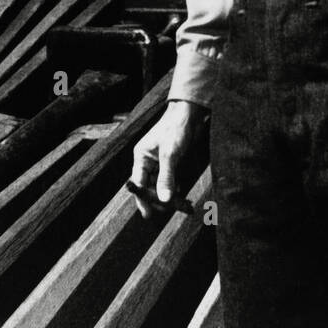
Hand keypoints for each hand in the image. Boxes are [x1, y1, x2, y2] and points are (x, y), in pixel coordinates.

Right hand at [129, 100, 209, 217]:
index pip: (138, 183)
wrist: (190, 113)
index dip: (142, 199)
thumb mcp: (170, 155)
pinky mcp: (171, 162)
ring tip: (177, 205)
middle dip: (157, 198)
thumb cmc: (176, 129)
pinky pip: (169, 180)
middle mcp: (147, 160)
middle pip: (148, 186)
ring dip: (167, 195)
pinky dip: (174, 187)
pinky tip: (180, 194)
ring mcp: (159, 161)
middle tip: (168, 209)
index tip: (148, 214)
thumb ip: (166, 178)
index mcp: (141, 157)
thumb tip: (163, 199)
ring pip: (159, 184)